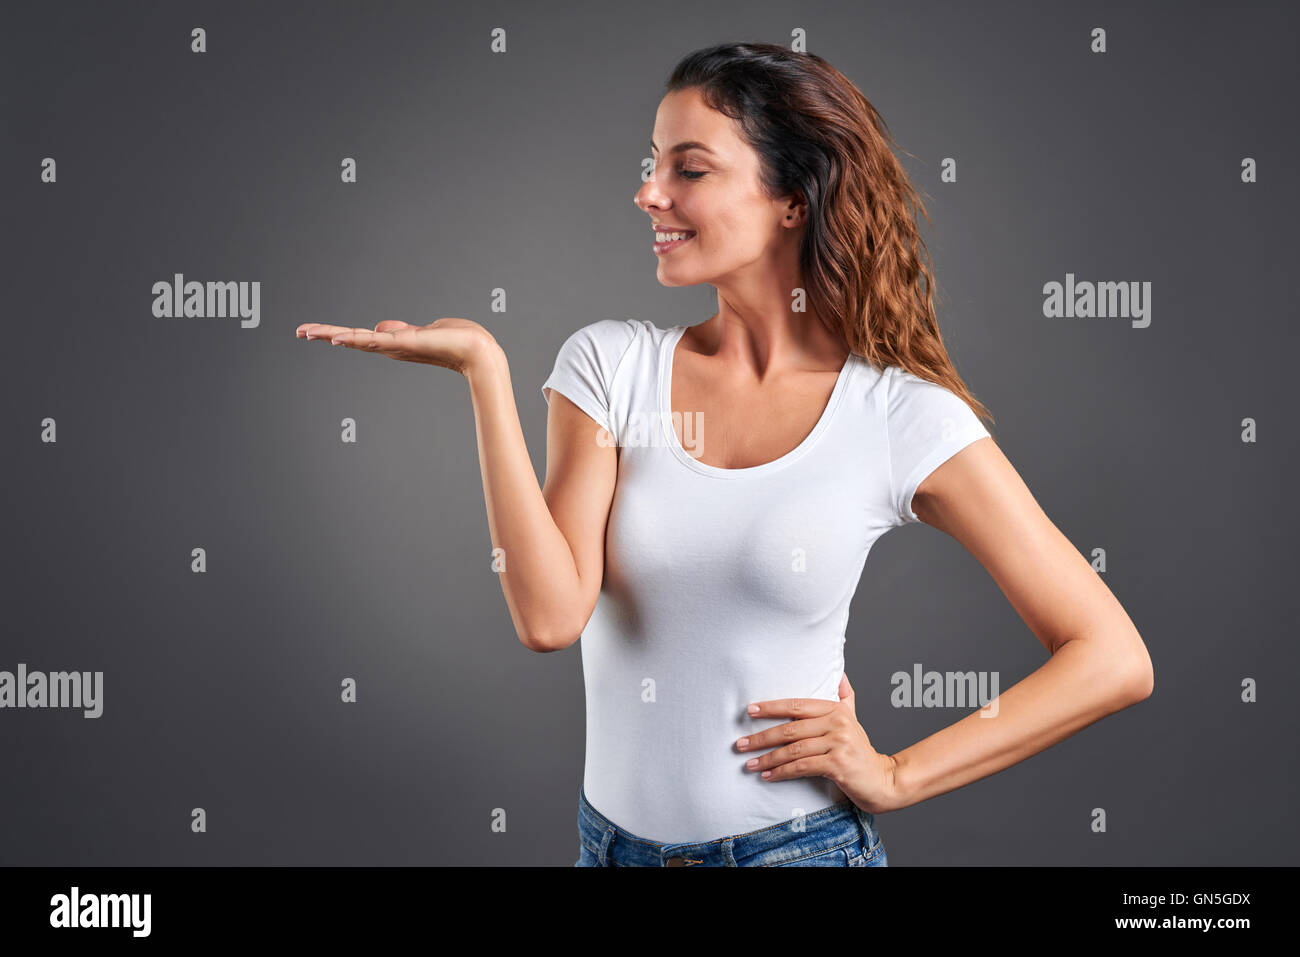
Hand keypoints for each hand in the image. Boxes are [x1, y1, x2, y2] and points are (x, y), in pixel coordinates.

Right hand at [296, 317, 497, 375]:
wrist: (478, 351)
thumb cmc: (457, 340)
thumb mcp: (423, 331)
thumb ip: (400, 331)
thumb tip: (380, 328)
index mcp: (395, 343)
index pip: (359, 338)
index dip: (336, 334)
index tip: (313, 332)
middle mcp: (392, 347)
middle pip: (351, 339)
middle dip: (324, 335)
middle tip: (298, 331)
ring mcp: (397, 346)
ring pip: (357, 340)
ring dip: (331, 335)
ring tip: (307, 332)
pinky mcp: (406, 343)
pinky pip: (376, 341)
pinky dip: (356, 340)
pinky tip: (337, 340)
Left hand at [736, 672, 899, 813]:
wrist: (884, 780)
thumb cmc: (861, 751)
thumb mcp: (854, 719)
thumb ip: (845, 697)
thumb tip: (839, 674)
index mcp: (836, 710)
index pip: (796, 705)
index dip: (771, 707)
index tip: (749, 711)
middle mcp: (837, 723)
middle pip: (790, 729)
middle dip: (761, 737)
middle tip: (740, 744)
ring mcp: (838, 743)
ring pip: (794, 750)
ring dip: (768, 758)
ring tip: (749, 764)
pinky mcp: (838, 764)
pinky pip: (802, 767)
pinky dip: (782, 772)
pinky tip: (768, 776)